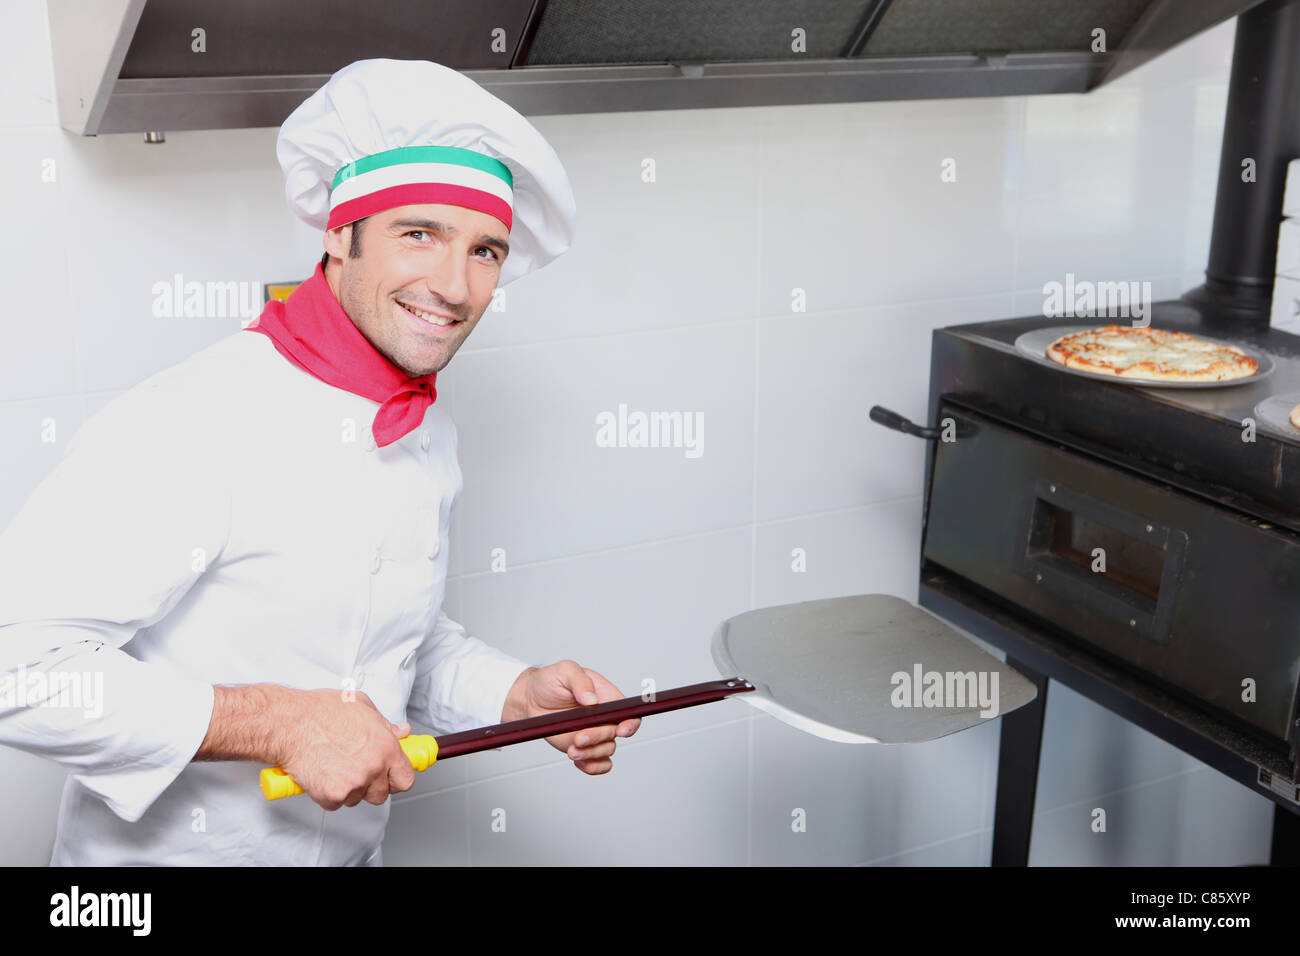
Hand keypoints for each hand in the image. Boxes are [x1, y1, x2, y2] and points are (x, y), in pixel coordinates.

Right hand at [272, 688, 416, 810]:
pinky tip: (321, 775)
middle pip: (381, 794)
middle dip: (370, 786)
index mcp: (385, 746)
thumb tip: (401, 732)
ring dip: (347, 789)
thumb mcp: (361, 706)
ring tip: (333, 766)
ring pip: (357, 799)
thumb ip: (385, 724)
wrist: (288, 724)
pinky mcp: (332, 795)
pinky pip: (335, 803)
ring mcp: (354, 783)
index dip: (396, 778)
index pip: (406, 778)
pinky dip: (327, 794)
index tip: (390, 777)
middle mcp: (373, 767)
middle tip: (354, 770)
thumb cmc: (319, 711)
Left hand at [504, 661, 639, 774]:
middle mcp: (604, 718)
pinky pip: (598, 764)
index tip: (620, 731)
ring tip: (572, 750)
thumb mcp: (565, 671)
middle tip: (579, 739)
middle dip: (598, 739)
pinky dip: (592, 767)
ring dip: (591, 754)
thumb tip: (592, 699)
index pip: (629, 712)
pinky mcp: (584, 748)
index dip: (630, 723)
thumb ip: (580, 681)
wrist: (530, 700)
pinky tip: (579, 761)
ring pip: (606, 751)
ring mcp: (594, 734)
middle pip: (614, 735)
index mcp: (607, 697)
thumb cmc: (550, 682)